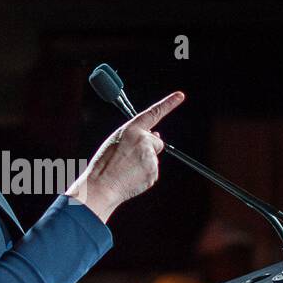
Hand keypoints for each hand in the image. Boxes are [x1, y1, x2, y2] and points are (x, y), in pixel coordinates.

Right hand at [66, 91, 184, 222]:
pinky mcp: (153, 172)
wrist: (102, 186)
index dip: (168, 104)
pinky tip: (130, 177)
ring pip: (153, 159)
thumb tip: (157, 136)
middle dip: (149, 149)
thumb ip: (136, 136)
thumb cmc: (105, 164)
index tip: (180, 96)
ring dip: (143, 163)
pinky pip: (152, 172)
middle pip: (157, 143)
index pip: (154, 113)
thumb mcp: (116, 142)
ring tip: (126, 169)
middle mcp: (143, 140)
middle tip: (130, 159)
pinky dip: (144, 175)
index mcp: (131, 129)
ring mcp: (150, 157)